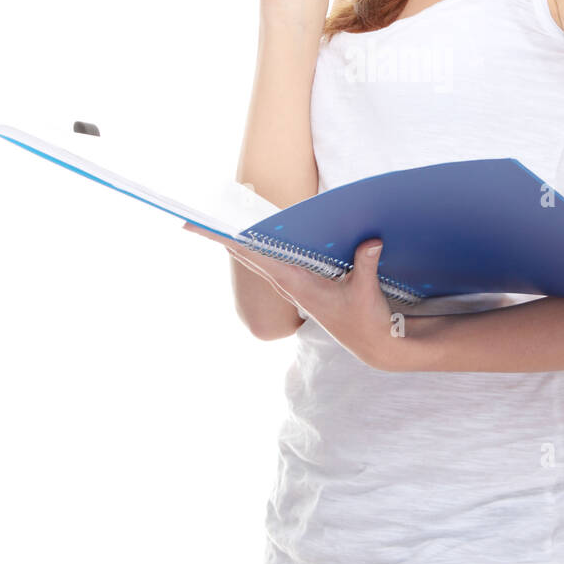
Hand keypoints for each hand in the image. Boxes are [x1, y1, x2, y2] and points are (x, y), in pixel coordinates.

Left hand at [184, 222, 405, 370]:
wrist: (371, 344)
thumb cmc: (365, 321)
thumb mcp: (365, 293)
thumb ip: (366, 264)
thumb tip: (372, 239)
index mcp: (294, 283)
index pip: (253, 255)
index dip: (226, 239)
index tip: (199, 227)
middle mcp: (286, 283)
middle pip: (245, 255)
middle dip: (220, 236)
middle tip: (192, 219)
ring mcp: (290, 285)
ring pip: (255, 258)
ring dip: (234, 240)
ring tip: (214, 221)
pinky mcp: (299, 284)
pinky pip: (269, 260)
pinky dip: (254, 246)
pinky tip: (249, 236)